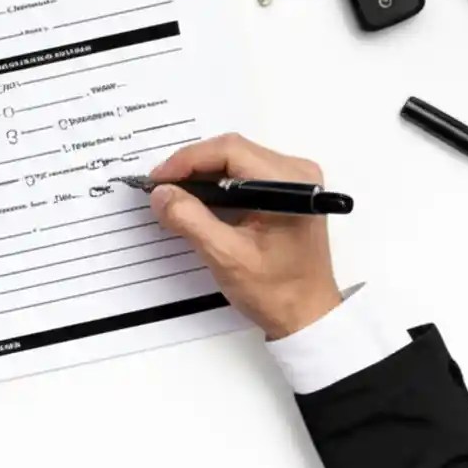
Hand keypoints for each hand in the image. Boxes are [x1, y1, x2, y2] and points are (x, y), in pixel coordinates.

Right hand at [149, 134, 341, 339]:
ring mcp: (294, 181)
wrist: (308, 316)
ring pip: (235, 161)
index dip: (188, 160)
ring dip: (203, 175)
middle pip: (232, 151)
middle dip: (192, 167)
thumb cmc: (278, 292)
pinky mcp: (287, 192)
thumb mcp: (226, 257)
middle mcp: (297, 173)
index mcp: (290, 183)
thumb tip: (161, 194)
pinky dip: (217, 185)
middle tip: (161, 188)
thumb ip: (191, 220)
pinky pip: (244, 175)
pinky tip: (198, 201)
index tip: (159, 179)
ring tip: (175, 195)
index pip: (230, 151)